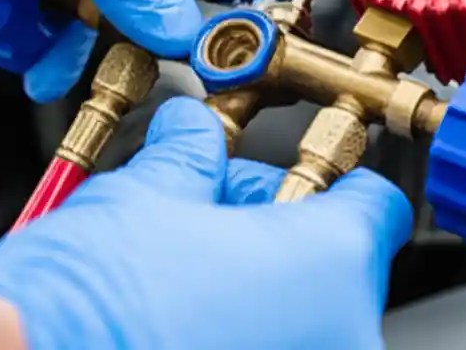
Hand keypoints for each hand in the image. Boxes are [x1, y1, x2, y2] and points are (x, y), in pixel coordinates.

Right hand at [0, 98, 412, 349]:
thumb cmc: (91, 298)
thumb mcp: (148, 190)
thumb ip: (191, 154)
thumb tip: (193, 137)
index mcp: (332, 268)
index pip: (374, 203)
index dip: (329, 177)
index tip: (296, 175)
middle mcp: (341, 338)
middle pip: (331, 264)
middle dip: (270, 232)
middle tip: (208, 217)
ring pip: (301, 319)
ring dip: (253, 291)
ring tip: (181, 274)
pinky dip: (237, 336)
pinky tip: (179, 320)